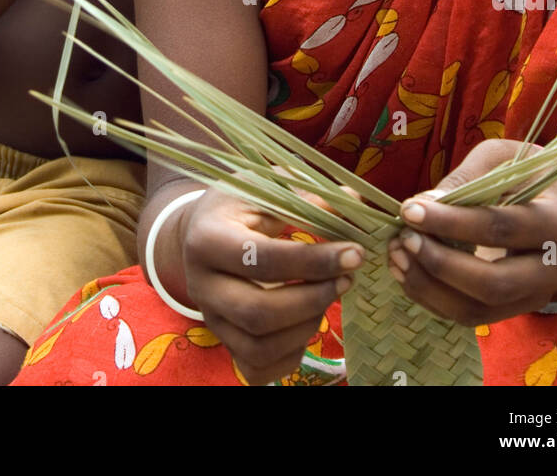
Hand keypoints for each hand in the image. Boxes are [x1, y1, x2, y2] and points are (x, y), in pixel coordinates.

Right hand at [177, 188, 363, 384]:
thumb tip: (356, 201)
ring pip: (258, 348)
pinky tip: (308, 322)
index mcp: (207, 239)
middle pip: (257, 313)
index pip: (263, 260)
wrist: (200, 230)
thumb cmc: (239, 204)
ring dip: (306, 327)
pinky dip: (290, 355)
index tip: (354, 254)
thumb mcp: (267, 188)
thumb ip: (309, 196)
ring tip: (328, 296)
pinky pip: (256, 369)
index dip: (314, 261)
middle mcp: (201, 285)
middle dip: (312, 300)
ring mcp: (211, 320)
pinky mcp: (224, 342)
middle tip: (347, 279)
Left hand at [388, 139, 556, 326]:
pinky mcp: (511, 311)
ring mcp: (534, 297)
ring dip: (429, 286)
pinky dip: (431, 296)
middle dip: (440, 263)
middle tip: (404, 238)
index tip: (410, 209)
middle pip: (493, 283)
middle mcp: (553, 270)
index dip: (452, 222)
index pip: (500, 228)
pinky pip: (468, 315)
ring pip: (477, 310)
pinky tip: (406, 270)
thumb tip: (425, 204)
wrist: (553, 209)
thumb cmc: (522, 175)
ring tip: (397, 254)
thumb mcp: (500, 159)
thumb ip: (466, 179)